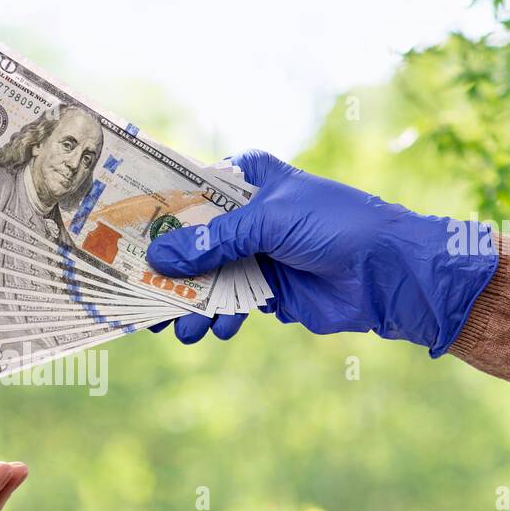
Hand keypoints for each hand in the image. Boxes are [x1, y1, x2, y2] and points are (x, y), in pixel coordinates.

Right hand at [146, 150, 498, 355]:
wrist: (392, 272)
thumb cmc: (338, 226)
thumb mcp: (272, 223)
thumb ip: (216, 241)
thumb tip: (161, 258)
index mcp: (249, 178)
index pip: (190, 189)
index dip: (155, 211)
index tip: (117, 230)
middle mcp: (247, 214)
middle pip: (190, 241)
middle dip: (165, 270)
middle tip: (134, 292)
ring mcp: (256, 253)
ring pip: (206, 278)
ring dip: (190, 304)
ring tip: (178, 329)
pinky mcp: (268, 290)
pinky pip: (229, 304)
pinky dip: (219, 319)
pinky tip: (215, 332)